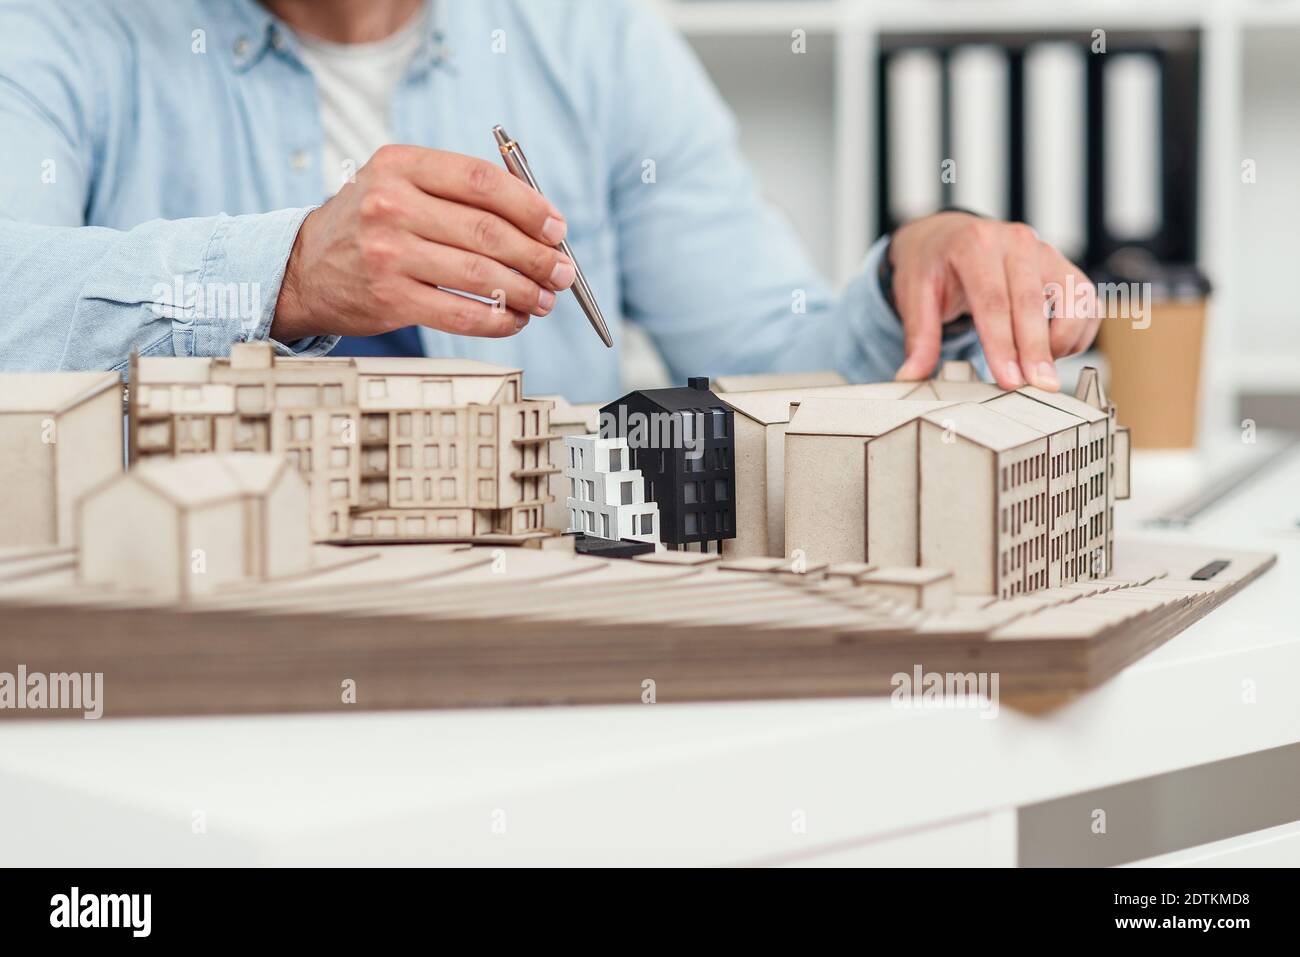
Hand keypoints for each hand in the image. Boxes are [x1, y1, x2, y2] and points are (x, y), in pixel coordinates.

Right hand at [272, 144, 577, 341]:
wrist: (304, 268)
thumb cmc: (368, 225)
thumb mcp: (401, 185)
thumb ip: (460, 192)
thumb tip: (540, 220)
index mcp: (401, 165)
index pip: (481, 180)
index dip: (529, 206)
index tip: (557, 227)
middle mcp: (391, 205)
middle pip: (487, 231)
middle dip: (537, 256)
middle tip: (562, 271)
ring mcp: (388, 254)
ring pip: (479, 274)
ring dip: (524, 291)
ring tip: (545, 299)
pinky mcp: (390, 298)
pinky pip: (460, 314)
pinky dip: (497, 320)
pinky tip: (514, 319)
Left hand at [889, 211, 1096, 390]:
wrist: (950, 235)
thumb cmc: (934, 265)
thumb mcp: (914, 294)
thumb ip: (919, 336)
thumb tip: (910, 375)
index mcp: (975, 244)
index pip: (993, 301)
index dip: (1003, 344)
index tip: (1009, 380)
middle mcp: (1016, 242)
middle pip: (1032, 302)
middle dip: (1037, 350)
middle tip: (1039, 387)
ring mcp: (1046, 251)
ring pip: (1072, 299)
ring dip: (1062, 340)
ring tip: (1036, 368)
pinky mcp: (1065, 267)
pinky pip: (1087, 303)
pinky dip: (1078, 332)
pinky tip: (1053, 351)